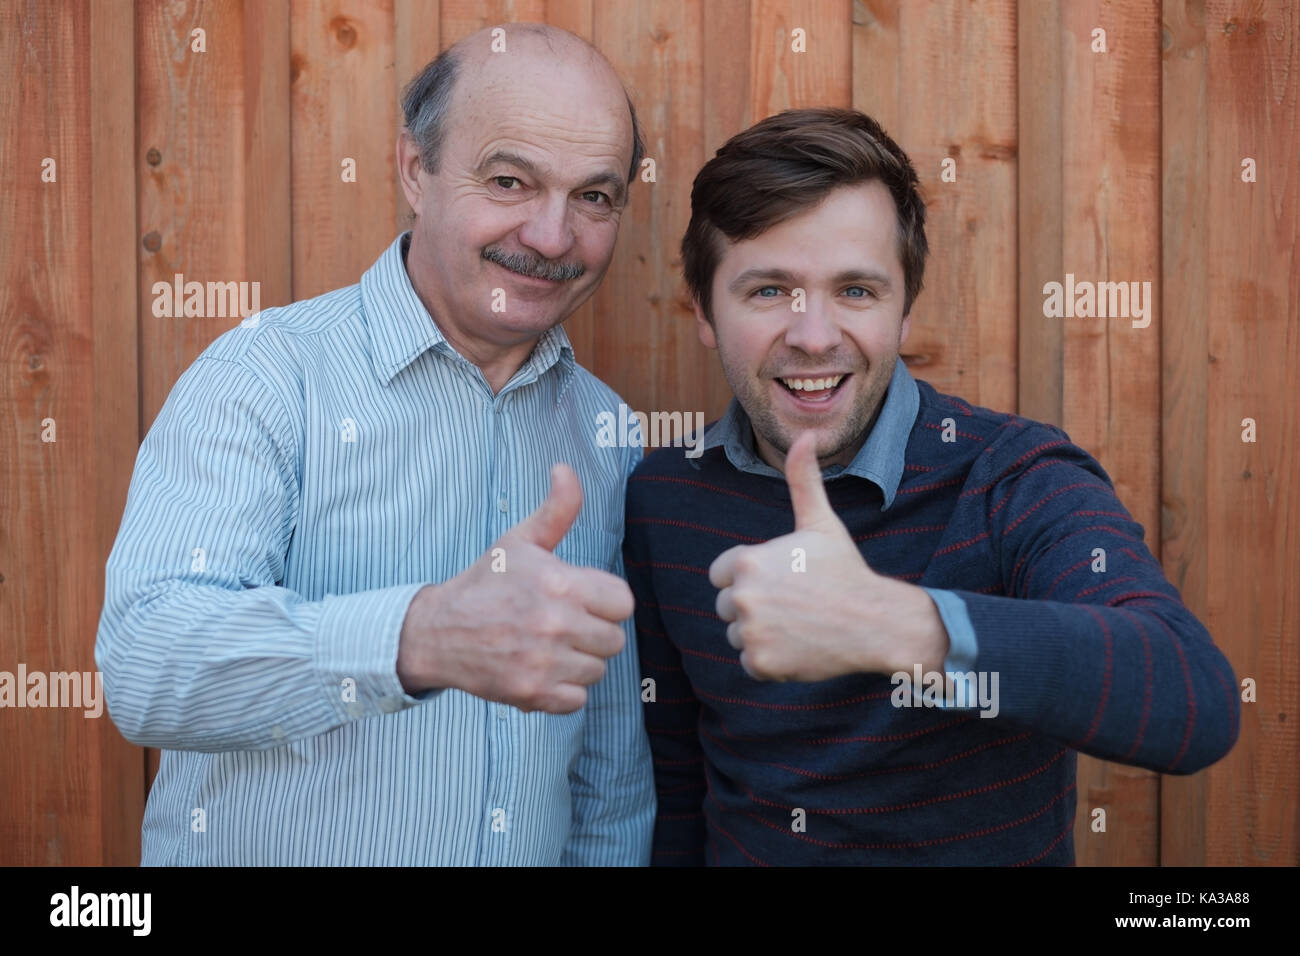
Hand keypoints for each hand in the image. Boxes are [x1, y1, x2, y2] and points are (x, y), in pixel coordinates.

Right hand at [398, 464, 632, 712]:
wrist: (436, 631)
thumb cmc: (484, 583)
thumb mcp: (519, 540)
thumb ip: (555, 509)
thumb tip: (565, 469)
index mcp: (559, 583)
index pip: (623, 603)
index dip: (606, 601)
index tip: (583, 600)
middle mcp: (555, 624)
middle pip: (614, 640)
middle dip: (593, 632)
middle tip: (563, 624)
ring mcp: (543, 662)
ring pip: (597, 670)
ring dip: (579, 661)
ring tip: (550, 646)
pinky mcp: (531, 693)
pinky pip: (577, 700)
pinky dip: (563, 690)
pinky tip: (543, 669)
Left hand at [709, 431, 947, 681]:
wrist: (875, 622)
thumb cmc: (845, 570)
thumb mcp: (820, 523)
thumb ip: (802, 480)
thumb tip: (805, 436)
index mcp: (746, 561)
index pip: (721, 574)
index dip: (750, 577)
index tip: (782, 578)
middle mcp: (742, 596)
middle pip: (727, 606)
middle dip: (755, 606)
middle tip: (794, 603)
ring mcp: (750, 632)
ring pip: (737, 635)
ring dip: (761, 634)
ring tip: (798, 623)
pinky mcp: (760, 663)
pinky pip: (750, 663)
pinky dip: (771, 660)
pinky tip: (799, 646)